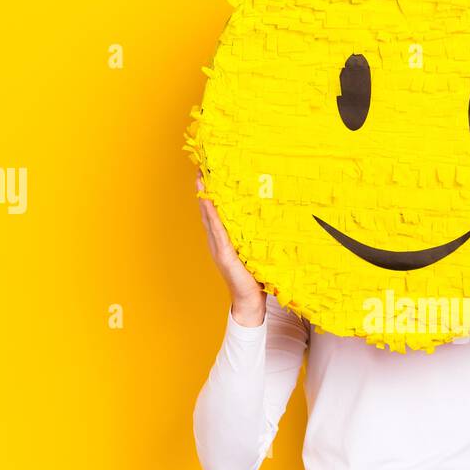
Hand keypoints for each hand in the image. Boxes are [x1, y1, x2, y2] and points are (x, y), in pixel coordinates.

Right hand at [197, 172, 265, 326]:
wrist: (250, 301)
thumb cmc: (255, 278)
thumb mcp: (255, 252)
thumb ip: (256, 237)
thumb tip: (269, 219)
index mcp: (224, 240)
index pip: (214, 213)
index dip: (210, 194)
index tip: (208, 174)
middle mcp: (217, 241)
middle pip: (207, 211)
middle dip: (204, 190)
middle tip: (201, 167)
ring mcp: (218, 248)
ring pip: (209, 217)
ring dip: (204, 198)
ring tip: (201, 178)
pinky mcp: (224, 255)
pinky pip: (217, 231)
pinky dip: (212, 216)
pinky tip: (209, 203)